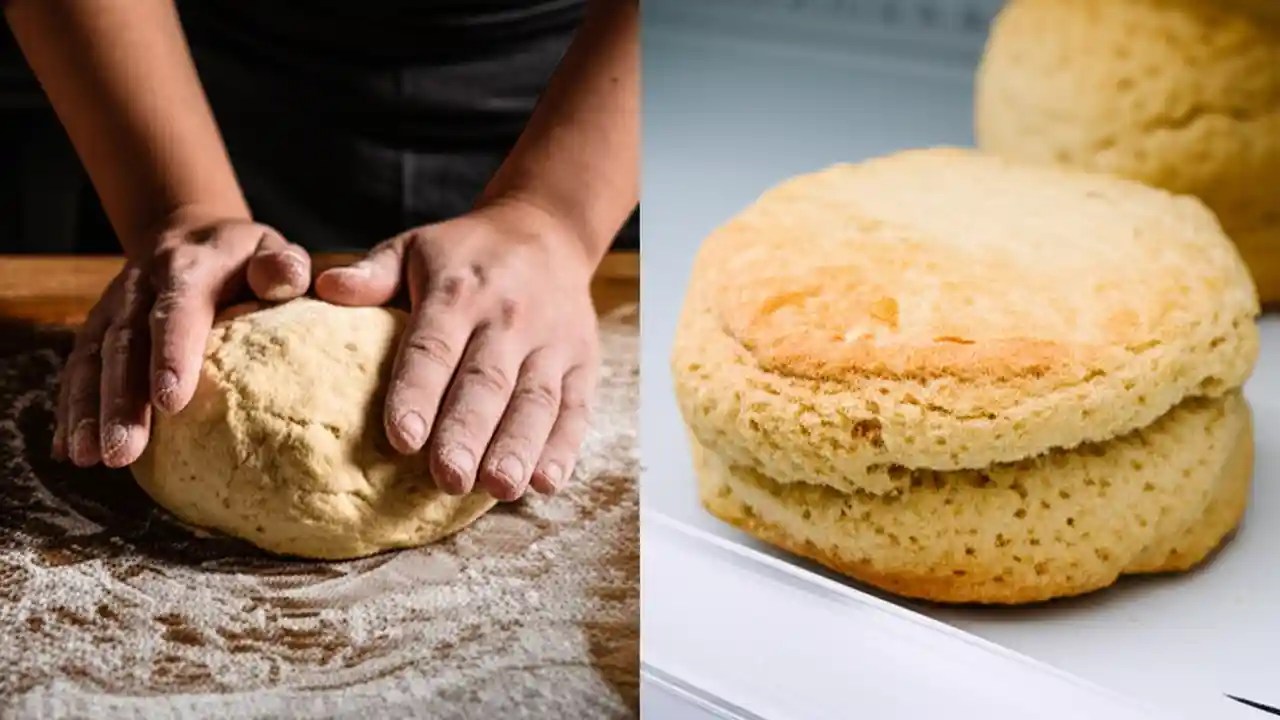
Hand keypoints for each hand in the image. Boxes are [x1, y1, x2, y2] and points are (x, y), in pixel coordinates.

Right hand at [53, 206, 311, 467]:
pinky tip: (72, 449)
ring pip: (92, 359)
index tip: (171, 402)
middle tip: (123, 452)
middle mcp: (141, 287)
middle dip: (120, 400)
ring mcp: (113, 308)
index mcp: (188, 268)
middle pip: (125, 344)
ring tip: (91, 458)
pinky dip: (71, 408)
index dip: (171, 353)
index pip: (176, 311)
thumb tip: (292, 280)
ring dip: (88, 410)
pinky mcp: (97, 327)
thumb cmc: (244, 256)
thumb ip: (283, 266)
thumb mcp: (271, 249)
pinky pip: (77, 368)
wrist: (189, 233)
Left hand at [315, 202, 599, 501]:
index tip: (402, 437)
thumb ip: (372, 272)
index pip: (435, 347)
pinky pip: (576, 408)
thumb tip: (325, 288)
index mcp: (459, 292)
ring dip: (519, 446)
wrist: (547, 230)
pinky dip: (564, 447)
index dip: (418, 392)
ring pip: (536, 400)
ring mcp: (551, 342)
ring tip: (500, 487)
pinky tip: (546, 481)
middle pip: (487, 382)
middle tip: (450, 478)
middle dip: (469, 432)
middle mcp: (508, 318)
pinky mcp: (582, 361)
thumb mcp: (414, 246)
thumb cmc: (465, 253)